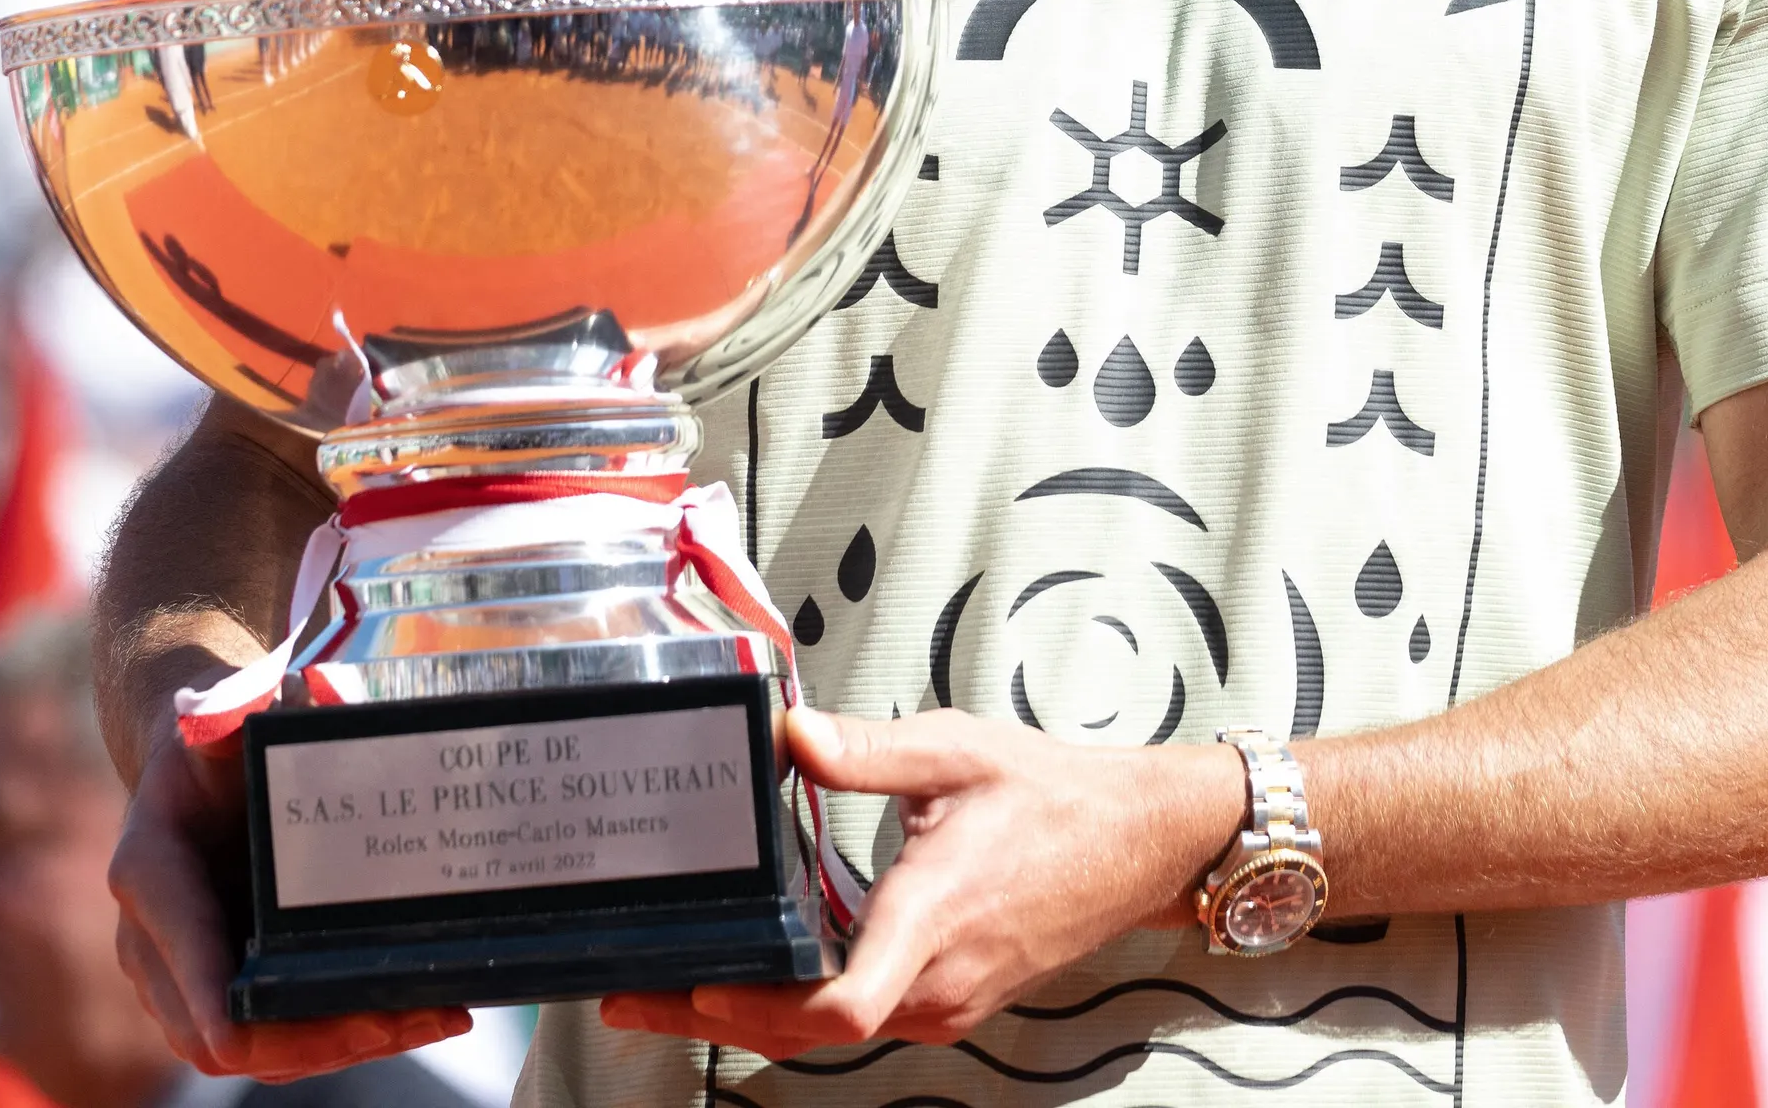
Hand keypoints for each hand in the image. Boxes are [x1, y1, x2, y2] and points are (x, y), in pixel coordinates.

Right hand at [107, 716, 471, 1080]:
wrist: (199, 768)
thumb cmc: (214, 741)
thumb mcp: (218, 715)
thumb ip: (225, 713)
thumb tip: (249, 705)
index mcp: (150, 872)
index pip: (176, 946)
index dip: (205, 997)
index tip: (241, 1038)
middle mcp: (155, 943)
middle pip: (214, 1027)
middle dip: (307, 1037)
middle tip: (398, 1018)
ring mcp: (188, 980)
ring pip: (251, 1049)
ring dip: (338, 1045)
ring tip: (431, 1016)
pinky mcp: (227, 993)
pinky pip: (275, 1040)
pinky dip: (340, 1038)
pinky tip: (414, 1015)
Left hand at [596, 707, 1240, 1060]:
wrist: (1137, 842)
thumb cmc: (1053, 794)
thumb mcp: (956, 752)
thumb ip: (866, 750)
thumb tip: (788, 733)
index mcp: (935, 915)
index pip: (846, 1003)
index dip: (761, 1008)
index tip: (696, 986)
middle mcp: (939, 979)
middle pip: (810, 1030)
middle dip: (713, 1017)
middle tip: (629, 994)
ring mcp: (948, 1001)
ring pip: (831, 1034)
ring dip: (750, 1018)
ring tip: (672, 990)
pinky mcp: (952, 1002)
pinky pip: (862, 1021)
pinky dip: (800, 1011)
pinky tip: (755, 982)